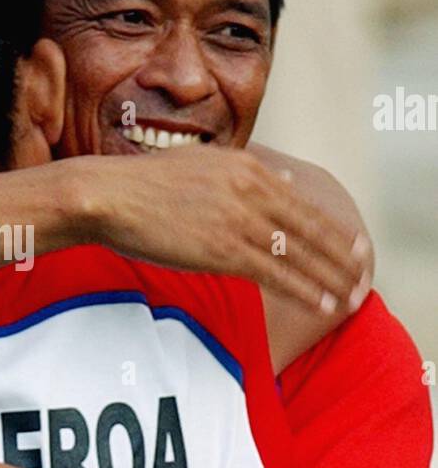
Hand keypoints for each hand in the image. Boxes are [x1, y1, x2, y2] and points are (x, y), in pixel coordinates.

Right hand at [72, 146, 368, 313]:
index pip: (300, 200)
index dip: (330, 226)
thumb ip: (244, 171)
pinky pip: (275, 273)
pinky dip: (303, 289)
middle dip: (339, 254)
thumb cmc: (141, 185)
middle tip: (362, 272)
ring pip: (297, 253)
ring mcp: (238, 219)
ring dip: (329, 277)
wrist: (106, 195)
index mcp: (245, 166)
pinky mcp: (222, 248)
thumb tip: (286, 176)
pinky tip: (321, 303)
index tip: (352, 242)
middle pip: (308, 226)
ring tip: (350, 295)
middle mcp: (249, 188)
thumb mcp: (200, 163)